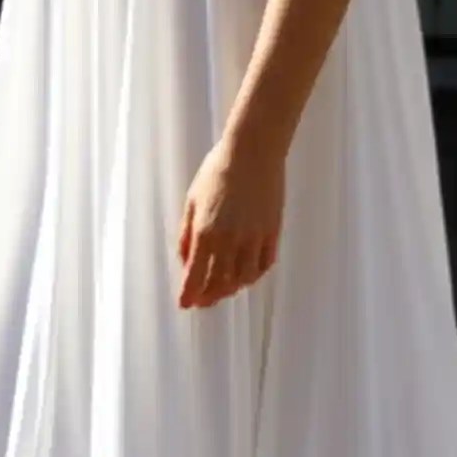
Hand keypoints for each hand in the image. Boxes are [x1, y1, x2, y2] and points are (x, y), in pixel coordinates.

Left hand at [176, 137, 284, 308]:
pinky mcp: (272, 233)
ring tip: (223, 288)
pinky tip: (245, 274)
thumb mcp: (192, 201)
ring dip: (231, 289)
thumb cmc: (217, 171)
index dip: (188, 295)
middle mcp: (230, 241)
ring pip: (243, 279)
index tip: (184, 304)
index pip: (195, 277)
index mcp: (206, 233)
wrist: (254, 151)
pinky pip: (263, 265)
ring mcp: (254, 239)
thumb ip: (187, 234)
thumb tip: (186, 260)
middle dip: (208, 297)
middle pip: (219, 284)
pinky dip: (253, 275)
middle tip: (202, 301)